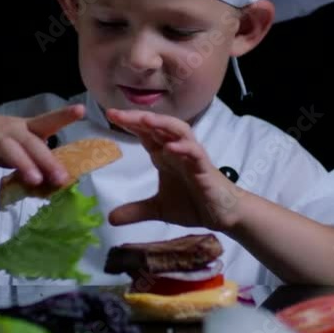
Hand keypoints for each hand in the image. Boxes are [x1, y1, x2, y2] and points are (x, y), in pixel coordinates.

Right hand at [0, 104, 84, 184]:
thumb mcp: (19, 145)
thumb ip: (36, 160)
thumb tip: (59, 181)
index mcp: (25, 129)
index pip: (47, 121)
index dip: (64, 115)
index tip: (81, 109)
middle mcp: (10, 131)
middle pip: (30, 143)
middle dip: (46, 160)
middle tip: (60, 178)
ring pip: (7, 150)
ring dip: (22, 164)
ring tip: (34, 180)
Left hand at [105, 109, 240, 230]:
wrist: (223, 215)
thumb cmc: (194, 204)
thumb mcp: (158, 209)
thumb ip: (136, 211)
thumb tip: (110, 219)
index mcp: (165, 156)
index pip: (145, 134)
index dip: (129, 124)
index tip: (109, 115)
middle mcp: (177, 151)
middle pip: (157, 127)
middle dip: (138, 118)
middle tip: (116, 113)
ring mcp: (192, 157)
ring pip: (178, 131)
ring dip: (162, 124)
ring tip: (144, 120)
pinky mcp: (205, 168)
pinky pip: (195, 153)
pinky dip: (183, 148)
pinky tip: (170, 148)